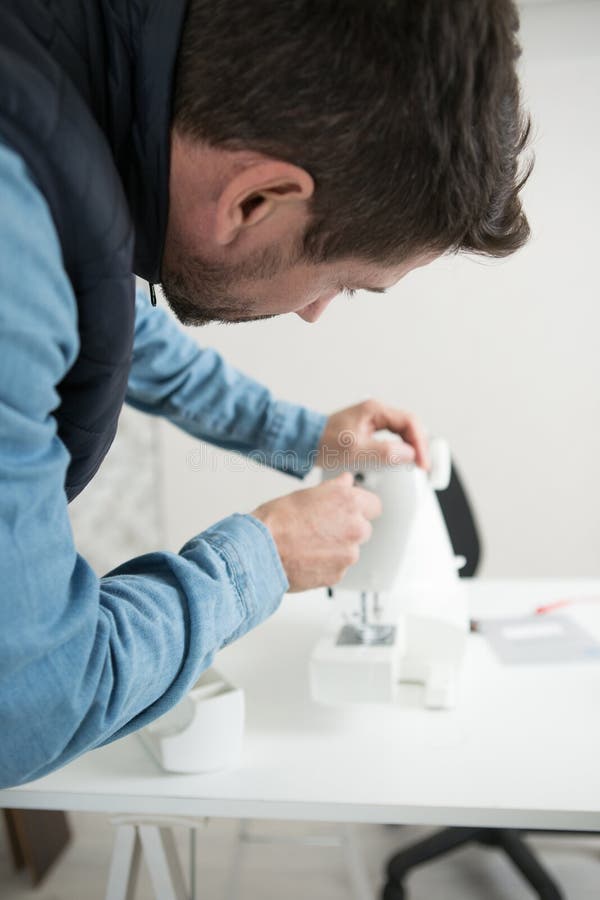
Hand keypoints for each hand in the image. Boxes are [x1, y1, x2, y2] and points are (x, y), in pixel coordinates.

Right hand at [251, 473, 381, 591]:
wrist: (260, 551)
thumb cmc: (276, 521)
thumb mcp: (306, 494)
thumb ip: (334, 490)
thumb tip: (347, 482)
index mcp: (349, 502)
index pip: (374, 505)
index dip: (360, 507)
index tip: (352, 511)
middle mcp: (355, 528)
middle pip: (362, 529)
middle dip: (347, 530)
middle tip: (321, 528)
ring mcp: (348, 554)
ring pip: (349, 551)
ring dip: (335, 549)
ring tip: (308, 544)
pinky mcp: (338, 575)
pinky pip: (337, 568)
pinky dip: (326, 565)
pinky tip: (306, 557)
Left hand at [315, 399, 429, 470]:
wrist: (304, 442)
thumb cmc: (323, 442)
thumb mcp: (356, 449)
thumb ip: (384, 452)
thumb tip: (409, 454)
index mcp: (375, 410)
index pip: (410, 422)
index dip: (420, 443)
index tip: (422, 462)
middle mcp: (376, 412)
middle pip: (409, 426)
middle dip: (419, 445)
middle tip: (423, 466)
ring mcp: (372, 420)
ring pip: (402, 432)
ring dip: (411, 447)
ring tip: (417, 464)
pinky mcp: (368, 430)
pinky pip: (392, 437)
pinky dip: (400, 449)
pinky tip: (402, 460)